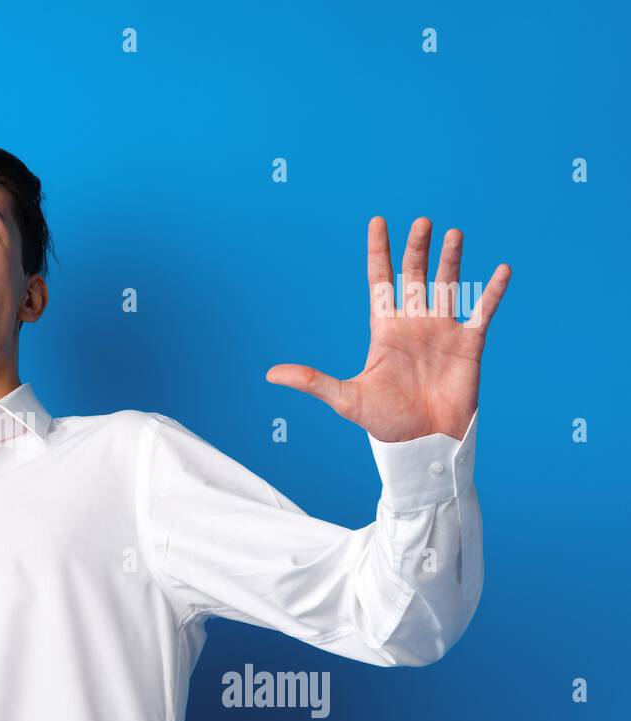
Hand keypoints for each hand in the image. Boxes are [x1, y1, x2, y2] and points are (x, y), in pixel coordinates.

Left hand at [265, 216, 511, 441]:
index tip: (378, 222)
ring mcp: (442, 332)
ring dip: (452, 259)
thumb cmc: (385, 423)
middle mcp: (414, 324)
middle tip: (421, 222)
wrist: (424, 445)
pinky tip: (502, 269)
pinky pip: (483, 311)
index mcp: (385, 330)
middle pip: (415, 276)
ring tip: (454, 233)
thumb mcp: (345, 398)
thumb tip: (270, 374)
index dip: (379, 252)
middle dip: (417, 249)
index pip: (379, 281)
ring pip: (449, 285)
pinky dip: (493, 292)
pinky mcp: (469, 345)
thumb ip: (312, 380)